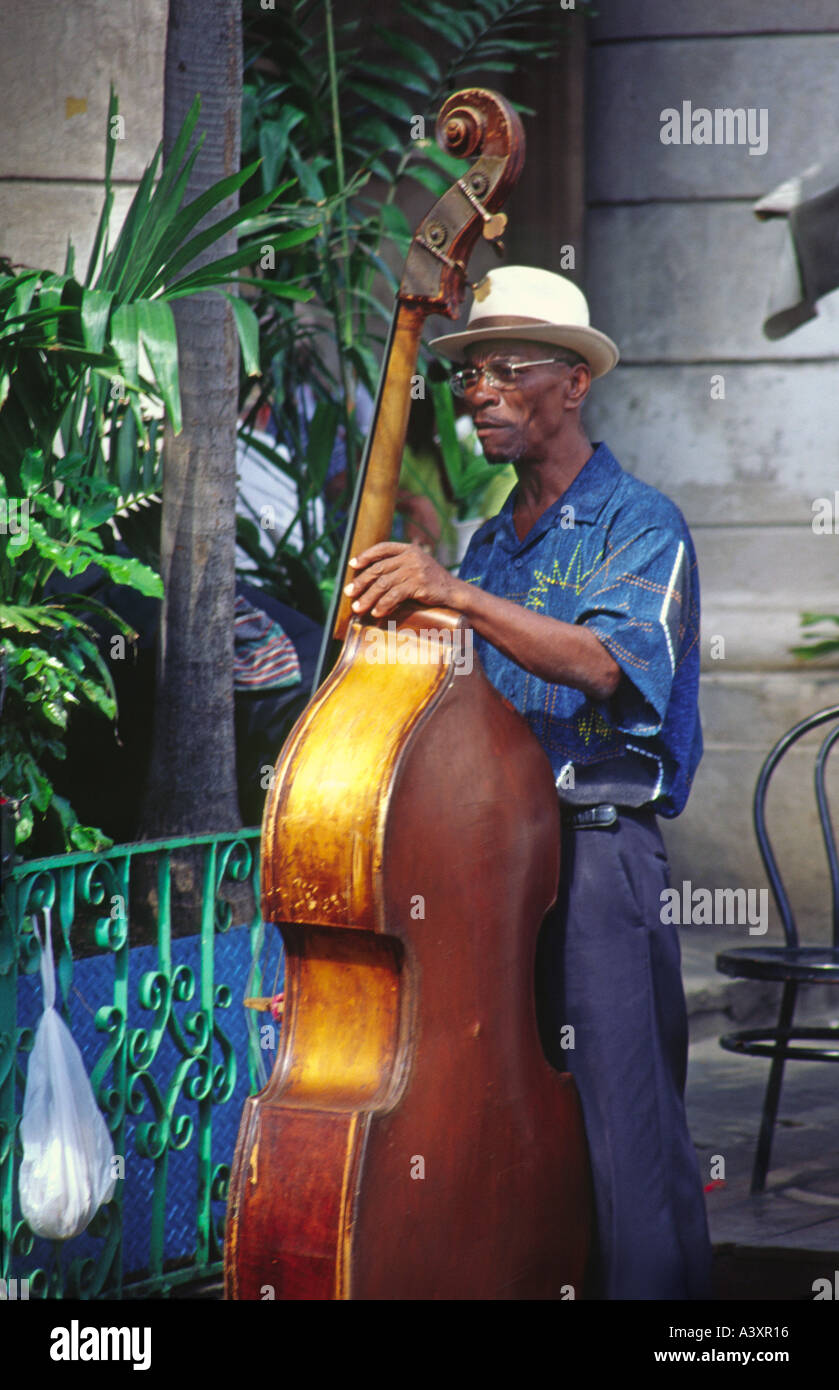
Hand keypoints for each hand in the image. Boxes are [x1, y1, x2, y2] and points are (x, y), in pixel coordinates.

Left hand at [344, 542, 459, 617]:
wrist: (454, 593)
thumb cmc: (432, 583)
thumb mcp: (416, 567)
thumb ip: (398, 567)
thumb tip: (370, 579)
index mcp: (409, 549)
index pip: (383, 548)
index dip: (366, 556)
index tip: (352, 565)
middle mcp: (411, 556)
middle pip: (379, 568)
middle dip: (361, 582)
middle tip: (349, 593)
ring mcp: (415, 569)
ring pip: (384, 583)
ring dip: (368, 597)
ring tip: (358, 608)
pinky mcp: (419, 584)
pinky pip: (395, 595)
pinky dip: (383, 605)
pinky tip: (376, 612)